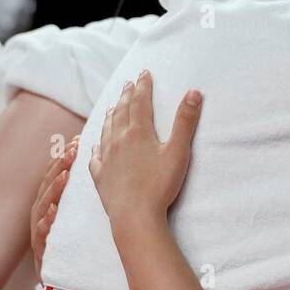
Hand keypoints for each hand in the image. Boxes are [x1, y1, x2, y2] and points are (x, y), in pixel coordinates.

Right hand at [30, 136, 77, 271]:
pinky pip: (40, 233)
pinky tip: (53, 211)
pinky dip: (45, 221)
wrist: (63, 281)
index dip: (65, 158)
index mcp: (52, 203)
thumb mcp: (80, 219)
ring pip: (42, 205)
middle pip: (49, 185)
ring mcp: (39, 230)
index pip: (57, 175)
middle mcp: (43, 213)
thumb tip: (104, 168)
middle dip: (60, 166)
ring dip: (53, 188)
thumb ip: (84, 197)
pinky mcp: (40, 249)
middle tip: (73, 151)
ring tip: (65, 176)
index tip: (78, 142)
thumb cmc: (74, 245)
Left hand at [89, 71, 202, 228]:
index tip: (144, 73)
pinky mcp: (100, 176)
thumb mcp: (178, 152)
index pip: (139, 102)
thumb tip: (193, 93)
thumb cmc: (159, 185)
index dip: (143, 86)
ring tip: (113, 106)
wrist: (134, 216)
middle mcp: (118, 140)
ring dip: (111, 115)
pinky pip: (95, 156)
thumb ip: (185, 122)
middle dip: (126, 96)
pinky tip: (96, 145)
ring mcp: (106, 158)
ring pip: (106, 130)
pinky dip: (96, 146)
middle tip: (128, 84)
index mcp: (138, 132)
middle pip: (121, 112)